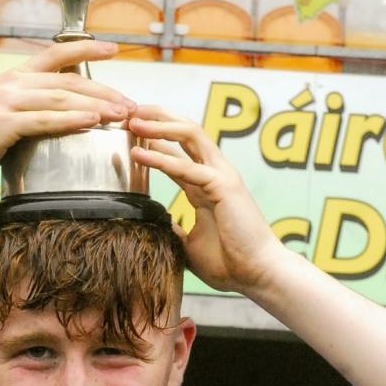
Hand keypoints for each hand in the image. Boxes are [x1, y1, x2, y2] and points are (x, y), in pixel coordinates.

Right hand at [0, 39, 134, 190]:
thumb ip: (30, 111)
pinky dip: (70, 119)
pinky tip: (92, 122)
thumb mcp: (3, 117)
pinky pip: (44, 119)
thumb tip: (61, 118)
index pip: (55, 55)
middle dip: (104, 91)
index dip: (86, 50)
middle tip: (131, 104)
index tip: (114, 49)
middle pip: (68, 80)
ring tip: (121, 114)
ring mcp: (5, 102)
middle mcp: (11, 83)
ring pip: (60, 97)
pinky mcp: (2, 124)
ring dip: (96, 105)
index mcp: (13, 78)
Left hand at [128, 108, 284, 295]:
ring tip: (133, 120)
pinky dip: (162, 159)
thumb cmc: (230, 263)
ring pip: (190, 136)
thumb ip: (175, 229)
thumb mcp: (190, 244)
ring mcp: (221, 176)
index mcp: (206, 186)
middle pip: (186, 132)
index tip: (130, 131)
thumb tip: (159, 225)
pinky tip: (140, 154)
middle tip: (129, 111)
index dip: (155, 139)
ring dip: (159, 126)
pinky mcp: (224, 186)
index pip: (179, 152)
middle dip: (157, 117)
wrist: (256, 275)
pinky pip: (188, 168)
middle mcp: (215, 174)